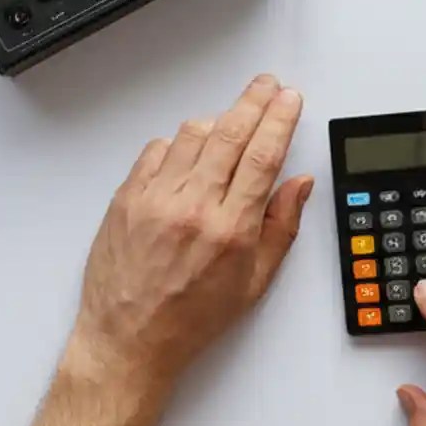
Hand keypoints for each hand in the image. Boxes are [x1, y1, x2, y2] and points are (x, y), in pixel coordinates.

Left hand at [61, 74, 312, 393]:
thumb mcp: (253, 284)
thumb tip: (298, 185)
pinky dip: (176, 143)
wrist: (128, 339)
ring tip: (231, 121)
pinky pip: (155, 151)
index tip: (288, 100)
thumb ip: (280, 228)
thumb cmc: (188, 320)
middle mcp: (191, 207)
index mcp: (230, 229)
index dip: (279, 119)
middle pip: (229, 133)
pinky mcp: (126, 198)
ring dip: (217, 120)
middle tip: (266, 86)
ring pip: (191, 135)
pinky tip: (187, 151)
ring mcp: (154, 198)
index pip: (262, 156)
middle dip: (253, 101)